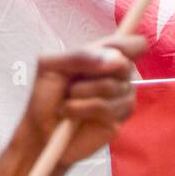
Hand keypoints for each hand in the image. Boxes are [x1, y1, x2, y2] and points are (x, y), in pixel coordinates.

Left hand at [16, 35, 147, 166]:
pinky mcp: (118, 121)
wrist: (40, 131)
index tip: (111, 55)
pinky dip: (83, 109)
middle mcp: (118, 77)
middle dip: (92, 73)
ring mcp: (121, 100)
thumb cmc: (46, 97)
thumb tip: (118, 59)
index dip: (128, 47)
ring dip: (83, 94)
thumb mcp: (53, 65)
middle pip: (125, 65)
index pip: (134, 45)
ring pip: (115, 87)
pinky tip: (72, 115)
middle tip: (71, 83)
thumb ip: (82, 56)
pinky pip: (107, 108)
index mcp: (104, 57)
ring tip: (68, 101)